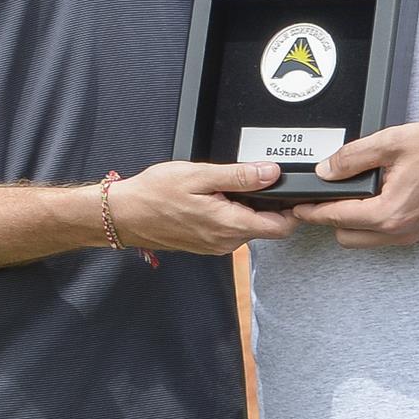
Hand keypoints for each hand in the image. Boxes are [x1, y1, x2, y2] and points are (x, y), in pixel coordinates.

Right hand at [104, 161, 297, 254]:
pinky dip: (232, 214)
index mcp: (229, 224)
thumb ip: (238, 175)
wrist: (124, 215)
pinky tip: (216, 197)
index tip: (293, 191)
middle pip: (267, 227)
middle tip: (261, 178)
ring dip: (248, 208)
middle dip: (271, 205)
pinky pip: (231, 230)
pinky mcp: (206, 244)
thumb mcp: (198, 176)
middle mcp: (226, 242)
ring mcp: (216, 245)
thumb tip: (270, 172)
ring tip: (232, 184)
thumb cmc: (154, 194)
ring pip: (249, 228)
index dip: (293, 209)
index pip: (281, 227)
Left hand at [291, 118, 418, 248]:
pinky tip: (378, 198)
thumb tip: (326, 170)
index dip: (311, 212)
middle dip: (331, 219)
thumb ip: (353, 157)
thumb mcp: (393, 141)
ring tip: (350, 194)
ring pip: (367, 240)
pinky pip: (388, 236)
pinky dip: (375, 223)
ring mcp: (416, 236)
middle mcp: (402, 232)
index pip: (337, 218)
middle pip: (347, 238)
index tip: (297, 207)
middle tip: (323, 196)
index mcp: (390, 212)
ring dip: (353, 223)